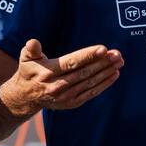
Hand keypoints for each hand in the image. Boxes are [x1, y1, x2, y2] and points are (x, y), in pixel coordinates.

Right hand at [0, 39, 122, 118]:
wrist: (26, 97)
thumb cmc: (29, 71)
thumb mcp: (25, 58)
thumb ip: (31, 49)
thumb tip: (33, 42)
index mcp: (48, 72)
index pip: (71, 63)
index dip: (87, 56)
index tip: (103, 49)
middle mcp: (57, 86)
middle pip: (84, 73)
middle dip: (102, 63)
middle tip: (117, 54)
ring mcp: (65, 96)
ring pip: (90, 83)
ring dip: (106, 72)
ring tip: (119, 62)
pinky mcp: (72, 103)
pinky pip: (91, 93)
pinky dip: (104, 84)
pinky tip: (114, 75)